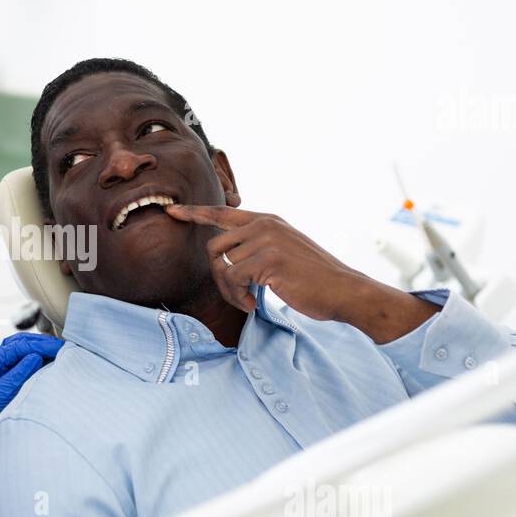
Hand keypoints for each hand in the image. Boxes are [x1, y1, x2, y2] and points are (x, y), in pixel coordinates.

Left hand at [0, 332, 63, 472]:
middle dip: (42, 344)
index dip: (41, 345)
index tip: (60, 348)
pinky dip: (36, 364)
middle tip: (63, 348)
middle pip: (19, 344)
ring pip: (21, 353)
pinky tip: (48, 366)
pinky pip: (21, 366)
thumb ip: (17, 375)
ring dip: (39, 352)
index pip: (18, 346)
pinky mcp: (3, 382)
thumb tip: (36, 356)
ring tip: (59, 354)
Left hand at [164, 205, 436, 341]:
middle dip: (219, 278)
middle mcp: (264, 225)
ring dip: (230, 292)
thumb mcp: (284, 251)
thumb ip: (258, 246)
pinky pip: (234, 279)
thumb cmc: (314, 279)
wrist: (344, 290)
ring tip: (249, 302)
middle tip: (237, 297)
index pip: (222, 212)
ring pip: (222, 266)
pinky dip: (239, 298)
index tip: (172, 211)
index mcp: (267, 220)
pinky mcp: (268, 259)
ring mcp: (267, 240)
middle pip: (215, 247)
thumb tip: (227, 258)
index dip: (195, 213)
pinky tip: (255, 305)